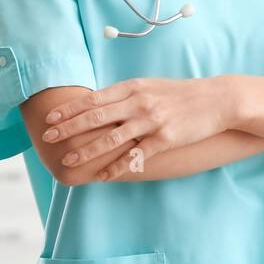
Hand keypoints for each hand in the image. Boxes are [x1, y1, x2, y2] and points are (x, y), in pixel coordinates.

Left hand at [42, 76, 232, 182]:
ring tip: (69, 161)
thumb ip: (125, 94)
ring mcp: (151, 121)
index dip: (70, 109)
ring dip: (87, 151)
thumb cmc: (180, 93)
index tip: (51, 118)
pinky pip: (135, 156)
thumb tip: (98, 103)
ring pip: (111, 138)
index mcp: (133, 87)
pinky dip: (117, 167)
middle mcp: (139, 102)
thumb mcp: (150, 86)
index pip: (94, 98)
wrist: (216, 99)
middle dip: (69, 128)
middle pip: (96, 116)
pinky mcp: (165, 139)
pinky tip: (102, 176)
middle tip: (48, 138)